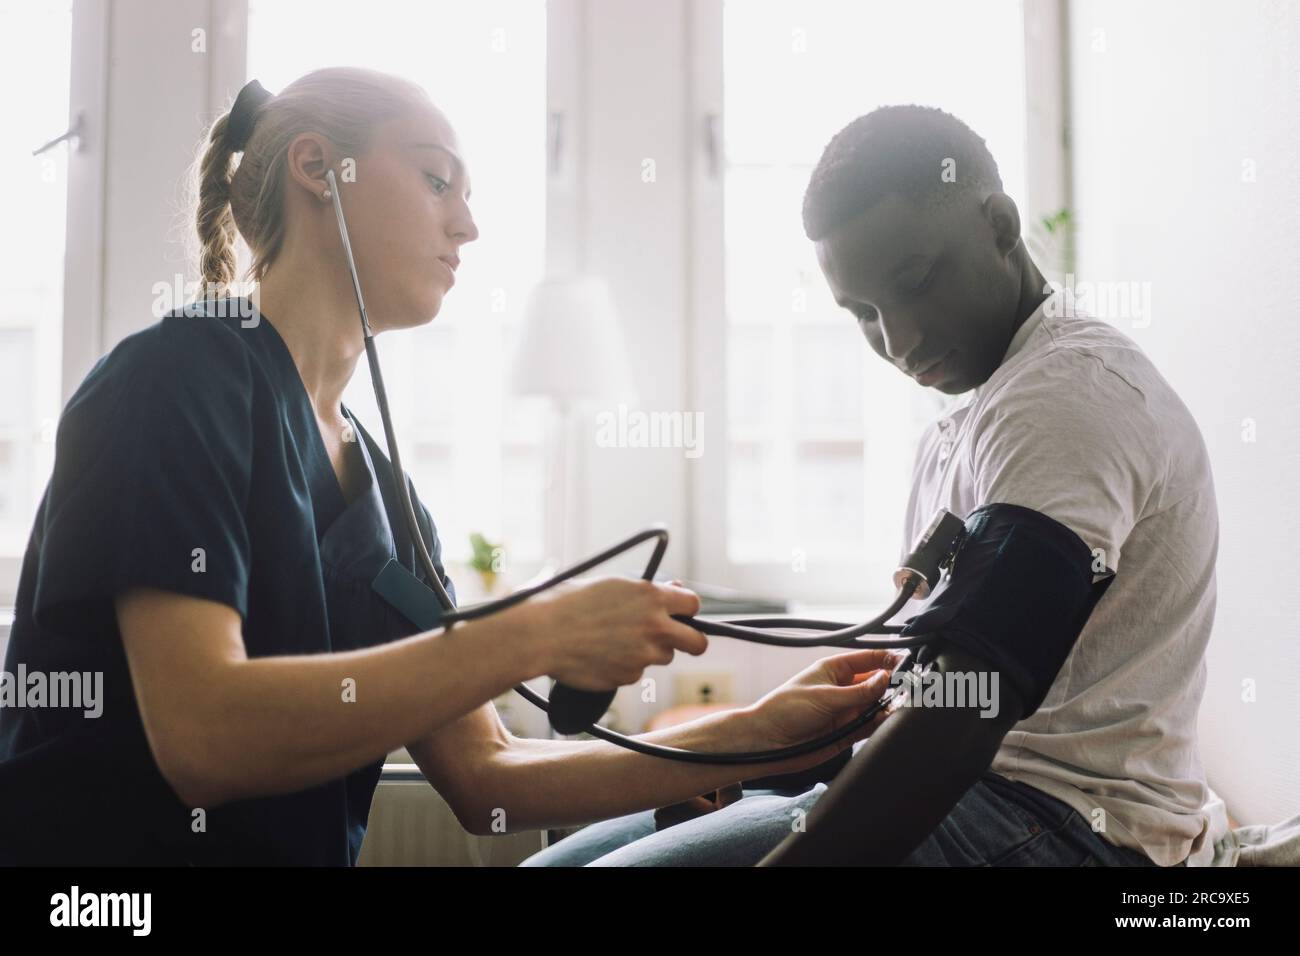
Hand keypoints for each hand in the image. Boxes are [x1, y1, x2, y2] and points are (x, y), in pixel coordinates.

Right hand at [524, 577, 706, 691]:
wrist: (541, 633)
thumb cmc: (568, 603)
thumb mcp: (611, 584)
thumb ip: (645, 591)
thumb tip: (671, 589)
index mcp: (651, 596)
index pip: (693, 604)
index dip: (687, 610)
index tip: (681, 614)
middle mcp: (654, 626)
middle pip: (697, 642)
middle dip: (692, 642)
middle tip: (679, 641)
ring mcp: (644, 655)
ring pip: (664, 658)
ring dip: (650, 652)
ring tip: (617, 642)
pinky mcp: (629, 676)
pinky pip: (637, 672)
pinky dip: (625, 666)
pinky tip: (601, 655)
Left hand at [736, 649, 905, 773]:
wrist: (768, 743)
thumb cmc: (785, 710)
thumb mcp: (824, 697)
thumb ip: (858, 692)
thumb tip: (885, 679)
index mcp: (834, 670)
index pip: (868, 659)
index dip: (888, 660)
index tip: (906, 663)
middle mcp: (843, 688)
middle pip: (877, 683)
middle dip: (893, 684)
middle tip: (910, 688)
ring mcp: (847, 710)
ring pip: (877, 705)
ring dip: (889, 706)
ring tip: (900, 705)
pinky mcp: (848, 732)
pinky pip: (871, 725)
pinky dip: (882, 724)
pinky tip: (888, 720)